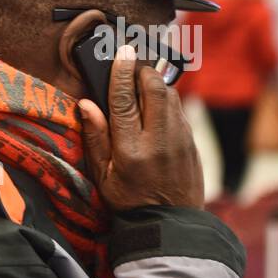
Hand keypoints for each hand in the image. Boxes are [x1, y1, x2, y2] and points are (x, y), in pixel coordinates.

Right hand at [80, 44, 204, 212]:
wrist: (170, 225)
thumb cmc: (128, 201)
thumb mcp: (103, 176)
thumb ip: (95, 138)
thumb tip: (86, 104)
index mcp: (130, 150)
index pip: (125, 99)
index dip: (121, 72)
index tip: (121, 52)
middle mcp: (158, 140)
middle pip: (155, 88)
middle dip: (143, 70)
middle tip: (132, 64)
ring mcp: (180, 140)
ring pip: (171, 95)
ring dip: (156, 83)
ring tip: (141, 83)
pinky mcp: (192, 142)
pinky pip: (179, 109)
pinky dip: (167, 100)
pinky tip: (155, 105)